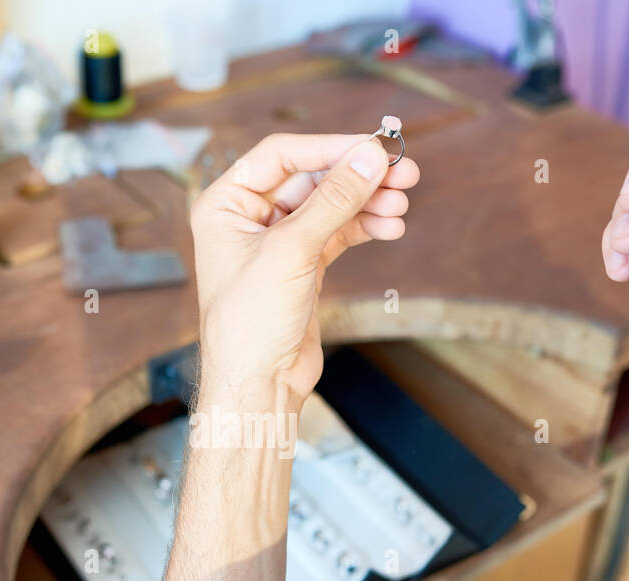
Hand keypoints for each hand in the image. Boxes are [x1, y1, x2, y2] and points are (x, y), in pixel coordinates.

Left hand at [190, 133, 419, 407]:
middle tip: (403, 173)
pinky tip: (390, 226)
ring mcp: (277, 243)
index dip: (329, 148)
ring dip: (367, 202)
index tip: (372, 148)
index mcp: (225, 204)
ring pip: (329, 206)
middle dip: (357, 177)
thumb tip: (369, 159)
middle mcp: (248, 218)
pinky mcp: (301, 266)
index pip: (281, 155)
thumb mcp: (292, 251)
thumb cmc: (250, 323)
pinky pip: (337, 233)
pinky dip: (364, 227)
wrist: (258, 384)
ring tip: (401, 206)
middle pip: (311, 178)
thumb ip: (333, 201)